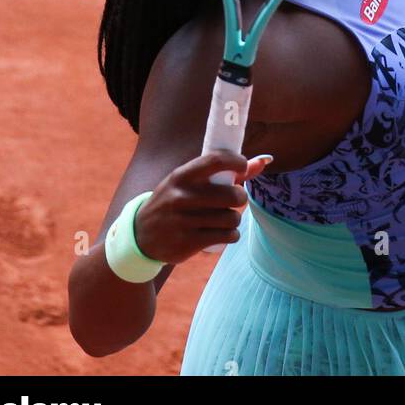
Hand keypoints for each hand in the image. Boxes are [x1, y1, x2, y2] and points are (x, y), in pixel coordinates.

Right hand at [133, 150, 271, 264]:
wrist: (140, 236)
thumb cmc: (174, 202)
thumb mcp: (188, 183)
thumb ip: (225, 172)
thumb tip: (264, 160)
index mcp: (181, 176)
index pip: (215, 160)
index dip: (237, 162)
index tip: (243, 167)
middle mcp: (181, 197)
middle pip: (231, 195)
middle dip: (239, 198)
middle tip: (234, 200)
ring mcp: (183, 221)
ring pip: (232, 217)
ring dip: (234, 218)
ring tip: (225, 218)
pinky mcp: (188, 243)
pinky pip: (227, 236)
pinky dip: (231, 234)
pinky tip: (223, 231)